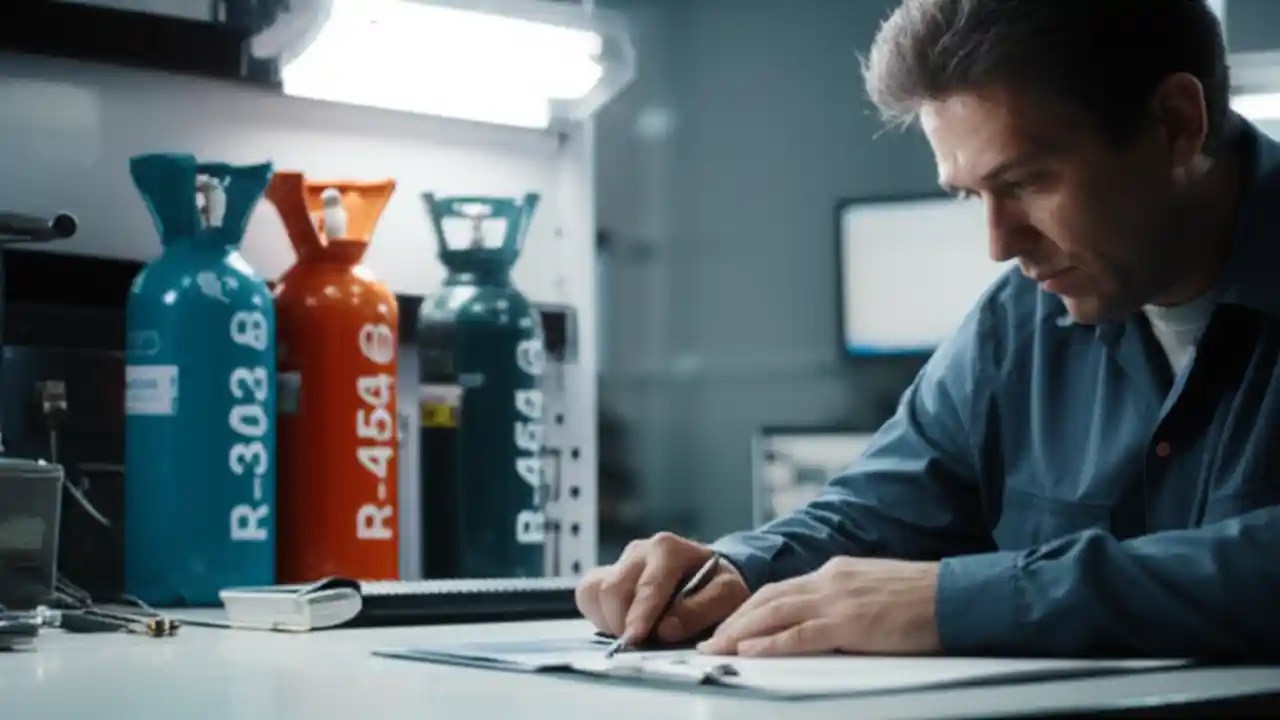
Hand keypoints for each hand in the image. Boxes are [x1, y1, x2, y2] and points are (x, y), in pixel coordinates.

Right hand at [575, 532, 750, 644]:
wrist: (709, 573)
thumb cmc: (717, 583)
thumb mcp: (727, 594)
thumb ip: (701, 609)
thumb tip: (667, 628)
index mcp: (668, 549)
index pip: (648, 586)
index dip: (639, 616)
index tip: (633, 640)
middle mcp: (640, 550)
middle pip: (614, 588)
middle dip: (622, 621)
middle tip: (640, 643)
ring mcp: (620, 561)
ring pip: (595, 591)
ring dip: (608, 620)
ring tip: (634, 632)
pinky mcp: (606, 573)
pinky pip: (586, 593)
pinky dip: (597, 614)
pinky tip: (620, 624)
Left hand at [697, 557, 940, 656]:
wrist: (958, 596)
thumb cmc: (923, 599)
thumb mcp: (872, 590)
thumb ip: (843, 599)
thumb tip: (820, 619)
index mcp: (835, 572)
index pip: (779, 589)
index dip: (749, 609)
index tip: (729, 626)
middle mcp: (830, 579)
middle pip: (768, 599)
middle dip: (735, 621)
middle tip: (710, 640)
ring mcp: (839, 599)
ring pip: (775, 613)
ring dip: (741, 632)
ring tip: (717, 648)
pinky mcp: (851, 623)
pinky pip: (801, 634)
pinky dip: (771, 643)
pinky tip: (751, 651)